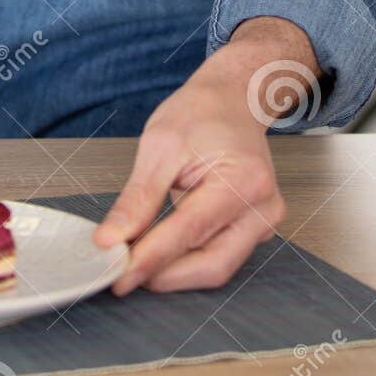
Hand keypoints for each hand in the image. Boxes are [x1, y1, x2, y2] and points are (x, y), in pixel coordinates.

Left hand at [92, 17, 320, 294]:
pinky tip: (160, 252)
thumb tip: (111, 240)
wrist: (233, 100)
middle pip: (212, 265)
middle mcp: (263, 207)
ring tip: (136, 260)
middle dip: (165, 275)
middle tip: (123, 274)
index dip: (150, 259)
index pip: (190, 232)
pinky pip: (220, 256)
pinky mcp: (255, 229)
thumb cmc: (203, 112)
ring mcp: (264, 221)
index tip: (118, 276)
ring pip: (217, 267)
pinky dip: (187, 260)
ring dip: (174, 272)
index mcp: (243, 180)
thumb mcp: (160, 145)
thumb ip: (138, 199)